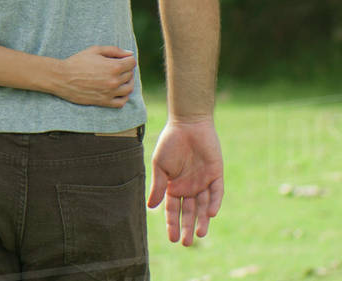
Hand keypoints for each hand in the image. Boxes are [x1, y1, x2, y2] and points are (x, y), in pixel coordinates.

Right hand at [55, 46, 135, 106]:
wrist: (61, 78)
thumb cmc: (76, 62)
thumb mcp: (94, 50)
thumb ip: (114, 50)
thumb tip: (129, 53)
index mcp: (113, 66)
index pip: (132, 62)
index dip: (128, 59)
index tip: (122, 59)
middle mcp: (114, 80)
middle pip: (130, 75)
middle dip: (126, 69)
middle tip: (117, 67)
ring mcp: (110, 93)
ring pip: (129, 89)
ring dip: (127, 82)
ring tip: (120, 79)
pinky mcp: (104, 102)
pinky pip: (121, 102)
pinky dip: (124, 97)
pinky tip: (118, 91)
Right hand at [148, 119, 223, 244]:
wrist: (187, 124)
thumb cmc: (170, 143)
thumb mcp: (160, 165)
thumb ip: (157, 186)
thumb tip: (150, 207)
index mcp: (174, 186)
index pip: (173, 209)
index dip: (172, 223)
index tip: (172, 239)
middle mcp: (190, 187)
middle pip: (189, 212)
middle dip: (188, 227)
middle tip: (186, 243)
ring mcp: (203, 182)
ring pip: (204, 206)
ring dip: (203, 220)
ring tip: (200, 234)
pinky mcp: (216, 175)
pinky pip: (216, 192)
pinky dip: (214, 203)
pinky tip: (211, 214)